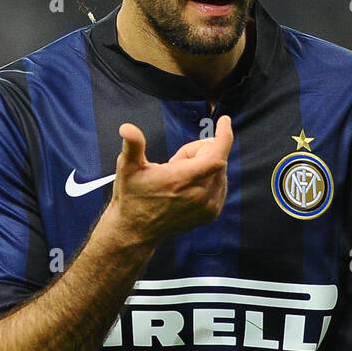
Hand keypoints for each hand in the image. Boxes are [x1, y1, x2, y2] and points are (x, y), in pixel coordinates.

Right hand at [109, 116, 233, 247]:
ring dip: (204, 165)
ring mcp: (208, 206)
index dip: (224, 135)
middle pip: (215, 157)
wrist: (137, 229)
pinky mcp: (211, 213)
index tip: (224, 121)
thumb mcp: (128, 167)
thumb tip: (127, 128)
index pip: (216, 155)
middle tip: (175, 161)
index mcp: (182, 179)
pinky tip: (189, 186)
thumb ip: (132, 145)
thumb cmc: (132, 196)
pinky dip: (210, 178)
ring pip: (220, 171)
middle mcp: (200, 194)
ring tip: (179, 177)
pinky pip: (221, 184)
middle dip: (199, 150)